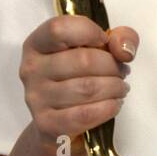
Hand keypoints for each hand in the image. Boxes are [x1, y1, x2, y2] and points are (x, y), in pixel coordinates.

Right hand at [19, 14, 138, 155]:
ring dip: (114, 88)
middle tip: (121, 72)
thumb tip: (124, 51)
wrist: (59, 126)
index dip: (90, 32)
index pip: (59, 29)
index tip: (104, 42)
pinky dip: (108, 107)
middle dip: (112, 66)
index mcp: (37, 44)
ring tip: (120, 89)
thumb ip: (119, 38)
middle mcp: (31, 69)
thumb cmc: (78, 80)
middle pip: (83, 60)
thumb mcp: (98, 50)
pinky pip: (86, 114)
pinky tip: (114, 104)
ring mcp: (36, 98)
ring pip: (88, 88)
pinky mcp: (48, 125)